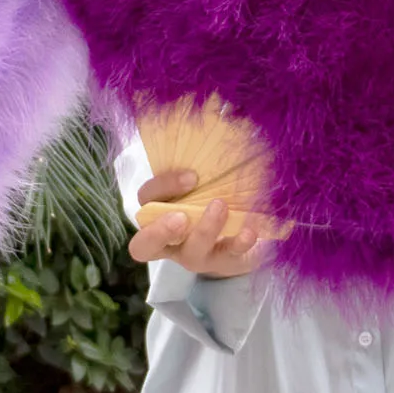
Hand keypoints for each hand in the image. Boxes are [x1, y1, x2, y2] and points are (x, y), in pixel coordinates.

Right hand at [130, 168, 266, 278]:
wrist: (240, 239)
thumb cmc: (211, 201)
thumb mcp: (199, 185)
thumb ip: (199, 170)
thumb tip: (221, 129)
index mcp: (157, 215)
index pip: (146, 199)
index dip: (162, 187)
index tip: (192, 176)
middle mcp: (170, 241)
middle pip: (143, 246)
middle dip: (159, 232)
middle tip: (180, 217)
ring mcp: (194, 256)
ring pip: (190, 250)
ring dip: (205, 228)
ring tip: (221, 206)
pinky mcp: (222, 263)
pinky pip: (227, 256)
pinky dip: (238, 242)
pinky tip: (250, 230)